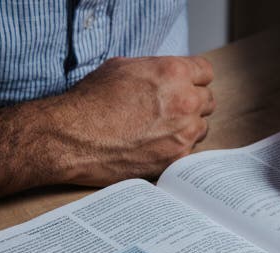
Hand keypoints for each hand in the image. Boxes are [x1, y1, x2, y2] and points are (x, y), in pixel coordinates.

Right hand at [50, 55, 215, 185]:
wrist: (72, 137)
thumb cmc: (91, 100)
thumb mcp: (122, 67)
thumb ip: (154, 70)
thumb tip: (166, 76)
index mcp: (173, 73)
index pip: (205, 72)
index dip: (194, 78)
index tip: (187, 85)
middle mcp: (184, 102)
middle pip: (207, 101)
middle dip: (193, 103)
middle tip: (173, 110)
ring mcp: (183, 133)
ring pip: (201, 129)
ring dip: (187, 129)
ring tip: (161, 131)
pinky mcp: (175, 159)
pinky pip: (188, 153)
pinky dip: (176, 150)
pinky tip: (156, 148)